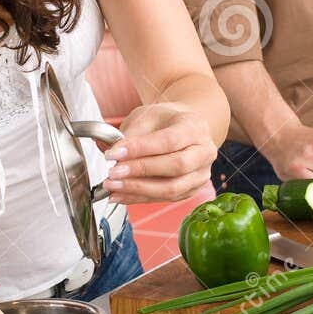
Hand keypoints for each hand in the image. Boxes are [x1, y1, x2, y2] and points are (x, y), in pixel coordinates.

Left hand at [102, 102, 217, 201]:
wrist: (183, 129)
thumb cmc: (166, 121)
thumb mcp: (148, 115)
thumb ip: (130, 133)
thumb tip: (109, 150)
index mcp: (195, 127)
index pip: (169, 141)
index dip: (140, 149)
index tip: (113, 153)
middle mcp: (204, 152)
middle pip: (175, 166)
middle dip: (140, 171)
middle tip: (112, 172)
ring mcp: (200, 174)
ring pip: (172, 188)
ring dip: (138, 189)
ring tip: (113, 186)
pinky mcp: (191, 190)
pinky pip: (165, 198)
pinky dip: (140, 198)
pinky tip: (120, 195)